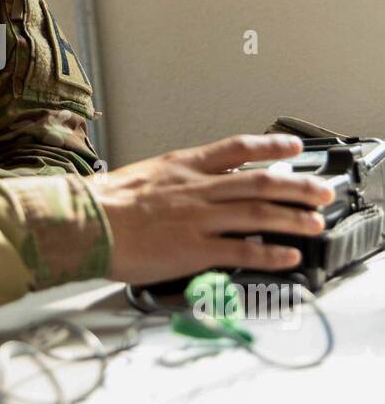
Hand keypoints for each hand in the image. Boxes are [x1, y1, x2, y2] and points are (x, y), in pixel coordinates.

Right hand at [87, 134, 335, 284]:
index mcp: (183, 166)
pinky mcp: (194, 249)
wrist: (83, 222)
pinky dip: (271, 253)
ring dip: (293, 219)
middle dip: (297, 187)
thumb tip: (194, 186)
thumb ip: (174, 180)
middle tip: (320, 192)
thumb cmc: (102, 204)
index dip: (271, 146)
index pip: (237, 148)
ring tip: (314, 223)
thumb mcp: (144, 176)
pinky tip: (288, 256)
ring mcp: (198, 218)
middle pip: (260, 182)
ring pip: (259, 214)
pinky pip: (243, 250)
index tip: (293, 147)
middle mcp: (196, 188)